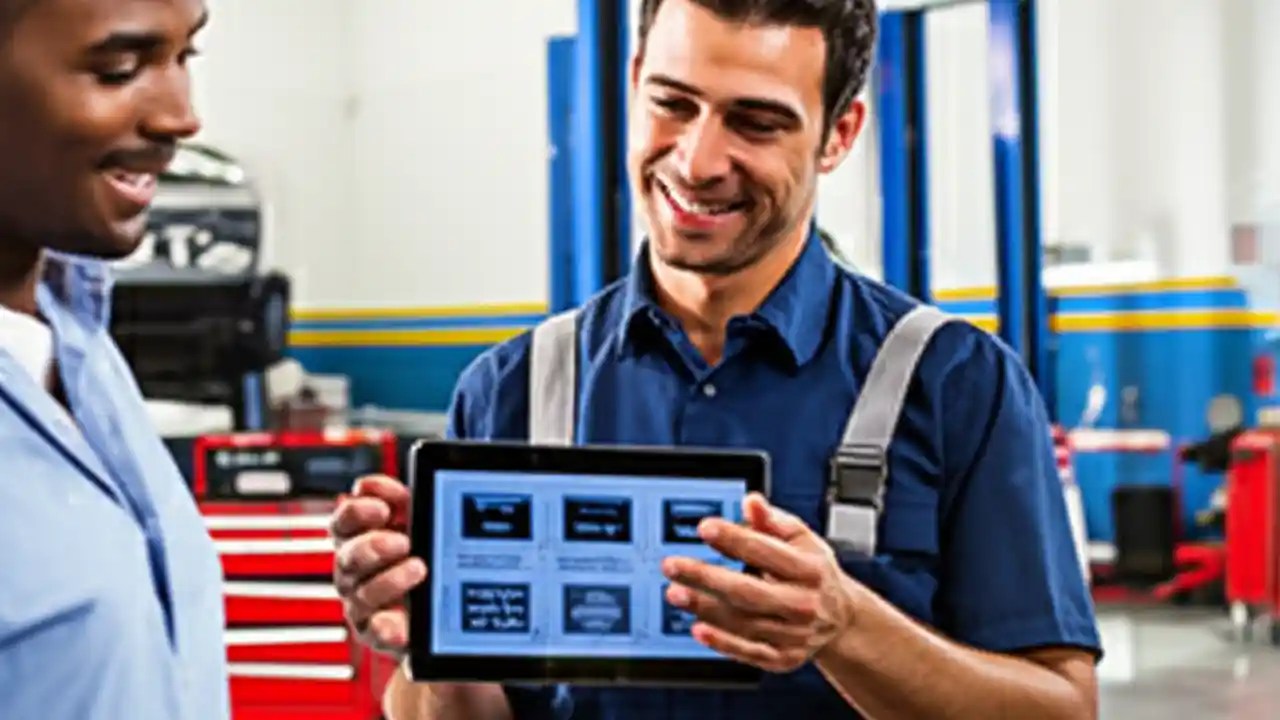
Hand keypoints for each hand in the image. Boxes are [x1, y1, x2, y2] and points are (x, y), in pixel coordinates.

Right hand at [330, 474, 426, 656]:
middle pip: (349, 556)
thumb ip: (401, 501)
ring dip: (389, 581)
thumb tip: (380, 488)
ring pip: (362, 593)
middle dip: (373, 546)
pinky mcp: (376, 632)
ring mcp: (362, 602)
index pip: (344, 521)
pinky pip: (375, 633)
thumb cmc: (424, 554)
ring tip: (418, 568)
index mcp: (359, 538)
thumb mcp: (417, 521)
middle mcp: (354, 571)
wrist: (442, 606)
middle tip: (402, 542)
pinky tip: (400, 625)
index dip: (357, 512)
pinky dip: (386, 628)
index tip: (382, 509)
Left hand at [661, 492, 856, 673]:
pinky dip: (721, 642)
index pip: (766, 552)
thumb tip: (750, 502)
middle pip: (748, 592)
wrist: (841, 620)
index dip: (733, 539)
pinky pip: (748, 652)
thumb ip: (772, 521)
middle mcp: (803, 604)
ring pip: (743, 623)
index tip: (705, 528)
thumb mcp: (801, 540)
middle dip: (706, 578)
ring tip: (675, 592)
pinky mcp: (783, 658)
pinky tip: (697, 628)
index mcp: (809, 570)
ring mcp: (794, 635)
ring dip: (705, 608)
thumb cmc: (814, 572)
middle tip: (672, 566)